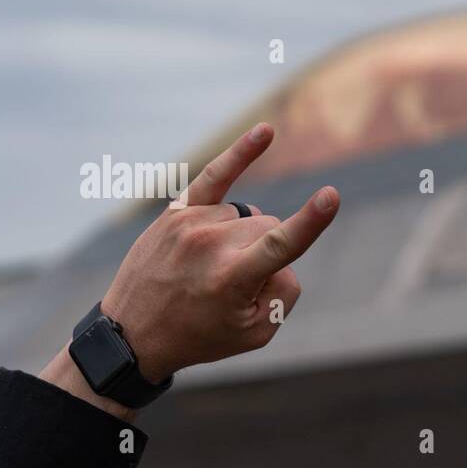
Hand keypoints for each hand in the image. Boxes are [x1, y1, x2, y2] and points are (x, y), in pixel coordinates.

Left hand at [95, 122, 337, 382]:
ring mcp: (192, 223)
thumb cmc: (201, 335)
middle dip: (266, 254)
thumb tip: (284, 255)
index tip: (331, 195)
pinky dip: (242, 154)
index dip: (311, 221)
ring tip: (212, 267)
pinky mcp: (178, 212)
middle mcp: (211, 243)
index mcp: (232, 278)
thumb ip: (286, 292)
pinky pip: (215, 175)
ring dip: (244, 238)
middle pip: (269, 228)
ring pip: (248, 215)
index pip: (281, 244)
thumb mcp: (256, 334)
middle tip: (236, 287)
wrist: (135, 333)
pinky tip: (267, 132)